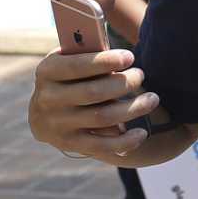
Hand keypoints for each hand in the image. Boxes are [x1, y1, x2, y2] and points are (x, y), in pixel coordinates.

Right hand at [27, 45, 158, 161]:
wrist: (45, 113)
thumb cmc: (69, 77)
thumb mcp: (69, 59)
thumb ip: (88, 52)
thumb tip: (119, 54)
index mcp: (47, 72)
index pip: (76, 66)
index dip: (105, 61)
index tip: (130, 57)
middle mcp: (48, 100)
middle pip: (93, 93)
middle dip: (123, 83)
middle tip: (141, 75)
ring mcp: (58, 125)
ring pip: (102, 118)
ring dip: (133, 108)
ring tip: (152, 99)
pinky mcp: (70, 144)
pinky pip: (101, 146)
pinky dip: (125, 141)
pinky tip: (142, 132)